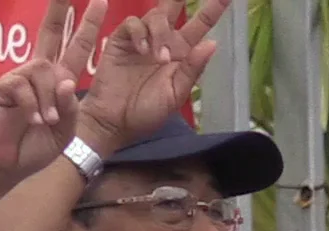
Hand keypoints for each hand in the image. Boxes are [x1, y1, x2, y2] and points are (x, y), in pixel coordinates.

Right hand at [0, 0, 105, 187]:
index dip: (86, 26)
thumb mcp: (66, 130)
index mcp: (59, 81)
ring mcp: (20, 77)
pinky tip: (33, 121)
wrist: (6, 164)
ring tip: (48, 122)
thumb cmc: (36, 146)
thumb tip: (67, 80)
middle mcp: (40, 73)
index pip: (75, 47)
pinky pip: (24, 86)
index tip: (99, 2)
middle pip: (51, 34)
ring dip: (50, 99)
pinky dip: (33, 106)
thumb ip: (71, 107)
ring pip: (44, 71)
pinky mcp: (3, 86)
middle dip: (60, 12)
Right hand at [79, 0, 227, 150]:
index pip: (201, 25)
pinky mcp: (121, 39)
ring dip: (160, 32)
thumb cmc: (147, 112)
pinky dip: (139, 32)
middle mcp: (164, 41)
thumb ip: (192, 69)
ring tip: (158, 57)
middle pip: (174, 7)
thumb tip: (212, 43)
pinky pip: (133, 24)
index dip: (213, 9)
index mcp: (182, 53)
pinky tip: (142, 50)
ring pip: (156, 16)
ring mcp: (142, 39)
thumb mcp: (176, 94)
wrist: (115, 121)